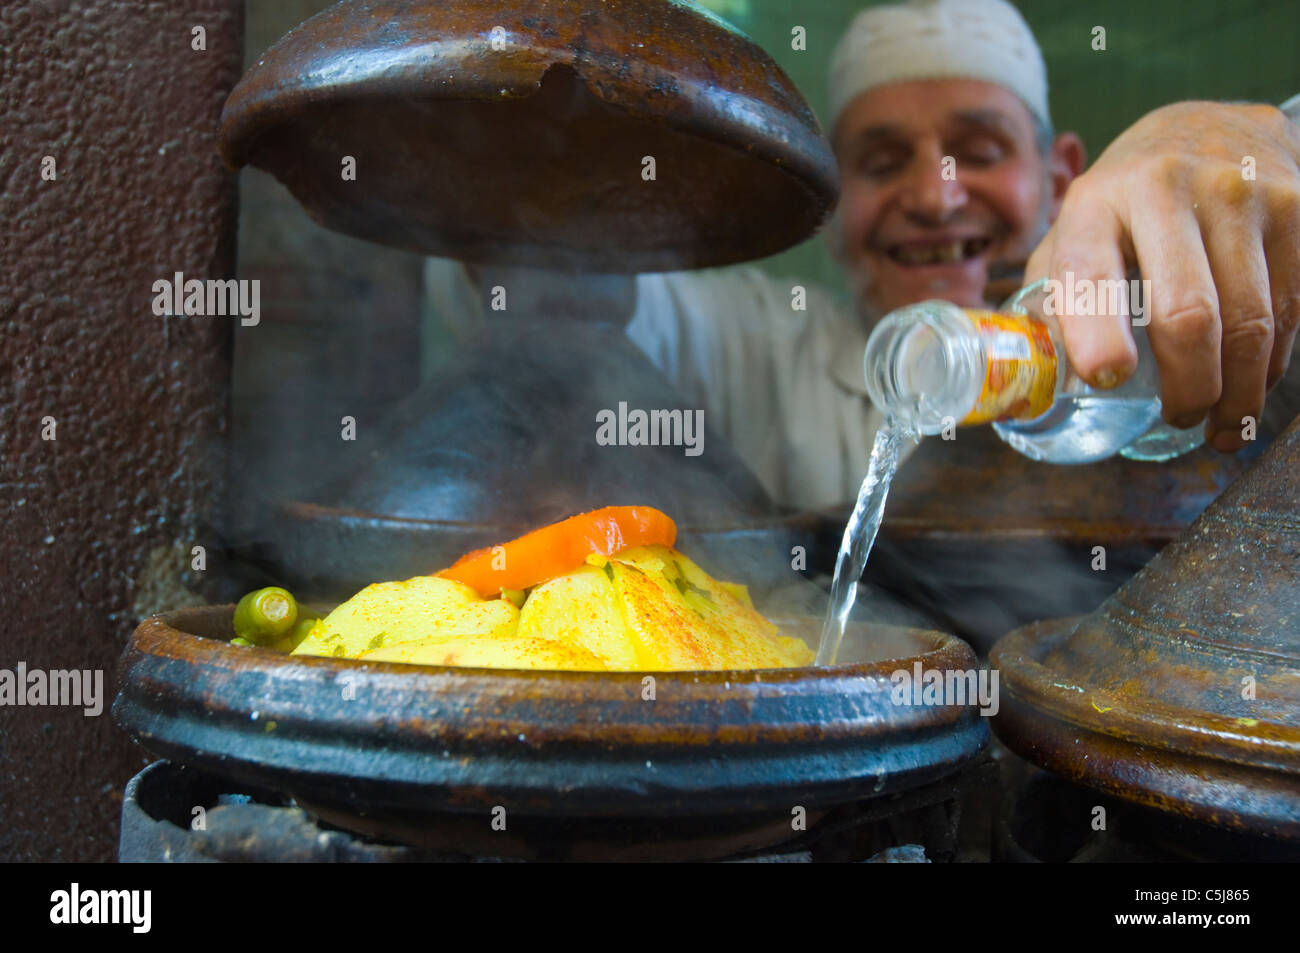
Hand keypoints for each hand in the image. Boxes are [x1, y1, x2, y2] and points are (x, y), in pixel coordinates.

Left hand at [1025, 101, 1299, 451]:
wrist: (1213, 126)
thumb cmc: (1127, 204)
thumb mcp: (1076, 230)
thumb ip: (1052, 295)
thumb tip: (1039, 375)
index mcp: (1096, 202)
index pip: (1089, 274)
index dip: (1096, 334)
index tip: (1108, 379)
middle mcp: (1168, 188)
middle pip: (1187, 314)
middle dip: (1188, 387)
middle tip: (1181, 419)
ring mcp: (1240, 192)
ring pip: (1250, 321)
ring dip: (1239, 391)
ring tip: (1222, 421)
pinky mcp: (1296, 204)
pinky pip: (1293, 306)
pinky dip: (1273, 361)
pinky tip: (1254, 381)